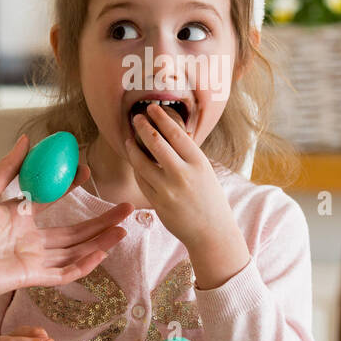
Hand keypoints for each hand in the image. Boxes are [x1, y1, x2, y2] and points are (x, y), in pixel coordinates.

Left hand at [0, 134, 133, 310]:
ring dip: (100, 241)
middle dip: (100, 220)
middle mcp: (28, 240)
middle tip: (125, 207)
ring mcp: (32, 260)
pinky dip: (84, 264)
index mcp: (16, 218)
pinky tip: (102, 252)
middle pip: (74, 231)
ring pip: (75, 251)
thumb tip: (27, 140)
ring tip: (124, 228)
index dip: (72, 187)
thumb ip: (9, 168)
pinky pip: (64, 273)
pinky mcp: (31, 278)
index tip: (87, 170)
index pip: (52, 201)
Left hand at [124, 102, 238, 248]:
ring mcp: (168, 190)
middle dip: (142, 126)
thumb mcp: (205, 172)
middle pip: (155, 143)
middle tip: (136, 117)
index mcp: (198, 163)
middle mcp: (182, 174)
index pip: (175, 133)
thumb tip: (172, 133)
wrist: (212, 232)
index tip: (152, 108)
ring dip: (132, 147)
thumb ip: (189, 155)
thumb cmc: (210, 198)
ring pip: (141, 162)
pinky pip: (141, 180)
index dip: (161, 118)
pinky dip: (137, 168)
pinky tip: (136, 162)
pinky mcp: (157, 203)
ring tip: (129, 139)